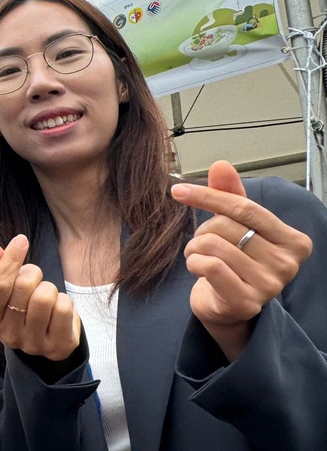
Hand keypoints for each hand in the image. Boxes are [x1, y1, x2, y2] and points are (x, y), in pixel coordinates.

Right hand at [0, 236, 80, 361]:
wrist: (48, 337)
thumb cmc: (23, 306)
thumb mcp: (7, 287)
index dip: (10, 259)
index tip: (20, 241)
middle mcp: (7, 337)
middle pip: (23, 287)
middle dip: (33, 274)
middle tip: (34, 280)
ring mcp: (33, 344)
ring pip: (45, 297)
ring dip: (49, 288)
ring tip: (45, 296)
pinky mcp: (58, 347)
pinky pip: (64, 309)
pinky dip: (64, 301)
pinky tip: (58, 311)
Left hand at [171, 161, 312, 354]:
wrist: (227, 307)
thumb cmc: (234, 262)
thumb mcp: (235, 226)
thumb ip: (230, 195)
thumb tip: (221, 165)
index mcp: (293, 241)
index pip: (245, 208)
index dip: (208, 196)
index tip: (178, 191)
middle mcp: (289, 264)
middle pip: (226, 226)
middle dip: (203, 231)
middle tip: (203, 244)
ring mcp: (270, 285)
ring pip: (214, 245)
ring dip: (194, 248)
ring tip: (200, 258)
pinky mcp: (247, 302)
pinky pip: (209, 266)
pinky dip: (193, 263)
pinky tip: (198, 269)